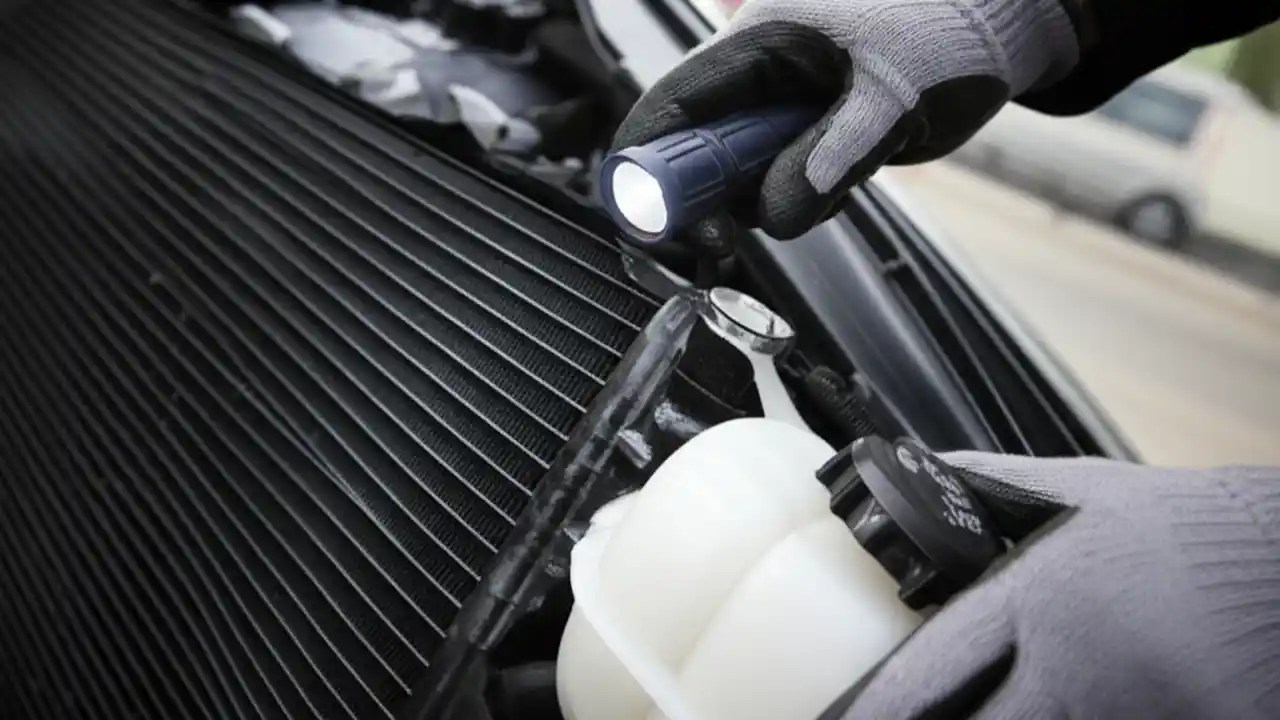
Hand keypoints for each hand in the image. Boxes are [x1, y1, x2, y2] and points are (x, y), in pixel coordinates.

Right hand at [612, 0, 1080, 241]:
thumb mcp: (887, 100)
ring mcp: (782, 106)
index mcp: (758, 42)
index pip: (669, 105)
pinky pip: (783, 182)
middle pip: (693, 150)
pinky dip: (805, 197)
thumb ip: (825, 159)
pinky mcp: (809, 133)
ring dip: (771, 200)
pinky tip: (847, 178)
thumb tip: (770, 217)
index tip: (651, 223)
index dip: (643, 165)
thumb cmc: (950, 34)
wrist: (1002, 25)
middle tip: (734, 236)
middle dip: (713, 198)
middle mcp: (757, 75)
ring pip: (740, 176)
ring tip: (836, 179)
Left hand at [837, 454, 1279, 718]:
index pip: (934, 668)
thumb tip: (912, 471)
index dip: (878, 706)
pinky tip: (1060, 711)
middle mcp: (1078, 667)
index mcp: (1041, 598)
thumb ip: (988, 488)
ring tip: (996, 710)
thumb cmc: (1179, 530)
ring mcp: (1129, 714)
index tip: (843, 717)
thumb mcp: (1076, 493)